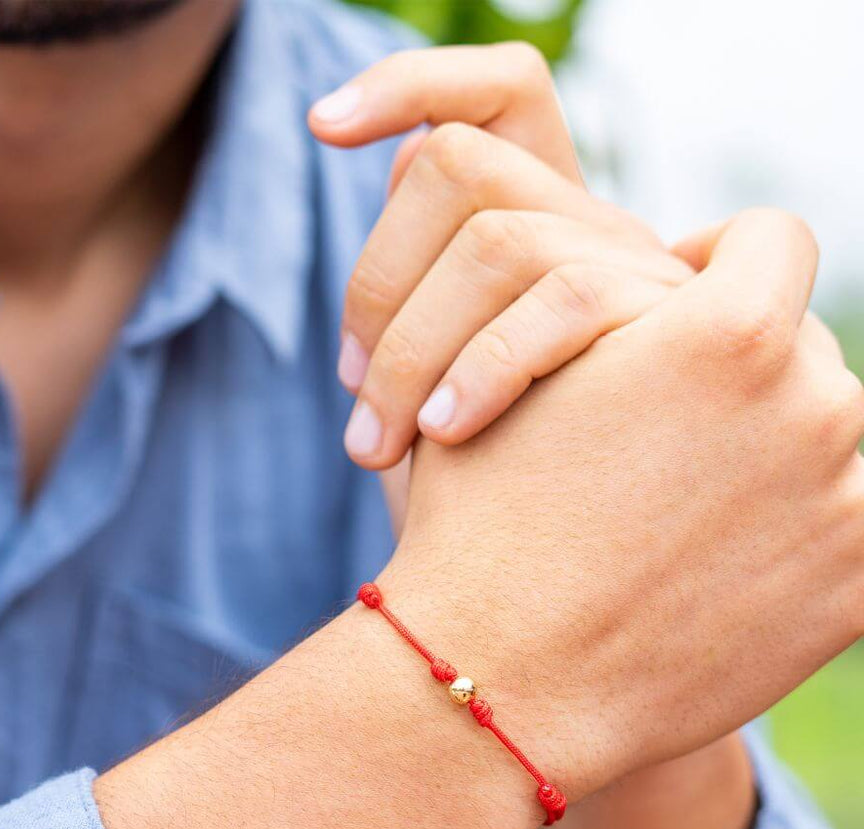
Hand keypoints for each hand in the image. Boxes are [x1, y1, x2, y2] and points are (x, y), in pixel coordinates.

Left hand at [309, 45, 688, 467]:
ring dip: (409, 347)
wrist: (552, 579)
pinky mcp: (671, 331)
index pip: (499, 94)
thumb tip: (399, 157)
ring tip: (377, 444)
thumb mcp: (426, 388)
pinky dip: (483, 363)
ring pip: (500, 236)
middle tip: (353, 391)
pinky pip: (566, 298)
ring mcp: (636, 270)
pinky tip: (443, 433)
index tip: (323, 126)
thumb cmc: (477, 486)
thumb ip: (424, 272)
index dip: (414, 83)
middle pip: (461, 163)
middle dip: (374, 280)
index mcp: (539, 219)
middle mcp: (592, 227)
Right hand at [382, 207, 863, 800]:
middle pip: (798, 346)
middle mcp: (818, 405)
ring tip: (673, 497)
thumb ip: (579, 295)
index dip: (715, 259)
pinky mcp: (856, 590)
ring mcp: (848, 503)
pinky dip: (786, 525)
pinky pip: (836, 519)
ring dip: (763, 445)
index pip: (766, 239)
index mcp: (728, 332)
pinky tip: (706, 556)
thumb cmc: (483, 518)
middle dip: (733, 367)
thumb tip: (589, 234)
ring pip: (823, 432)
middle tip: (656, 422)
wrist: (503, 677)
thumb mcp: (510, 376)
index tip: (675, 297)